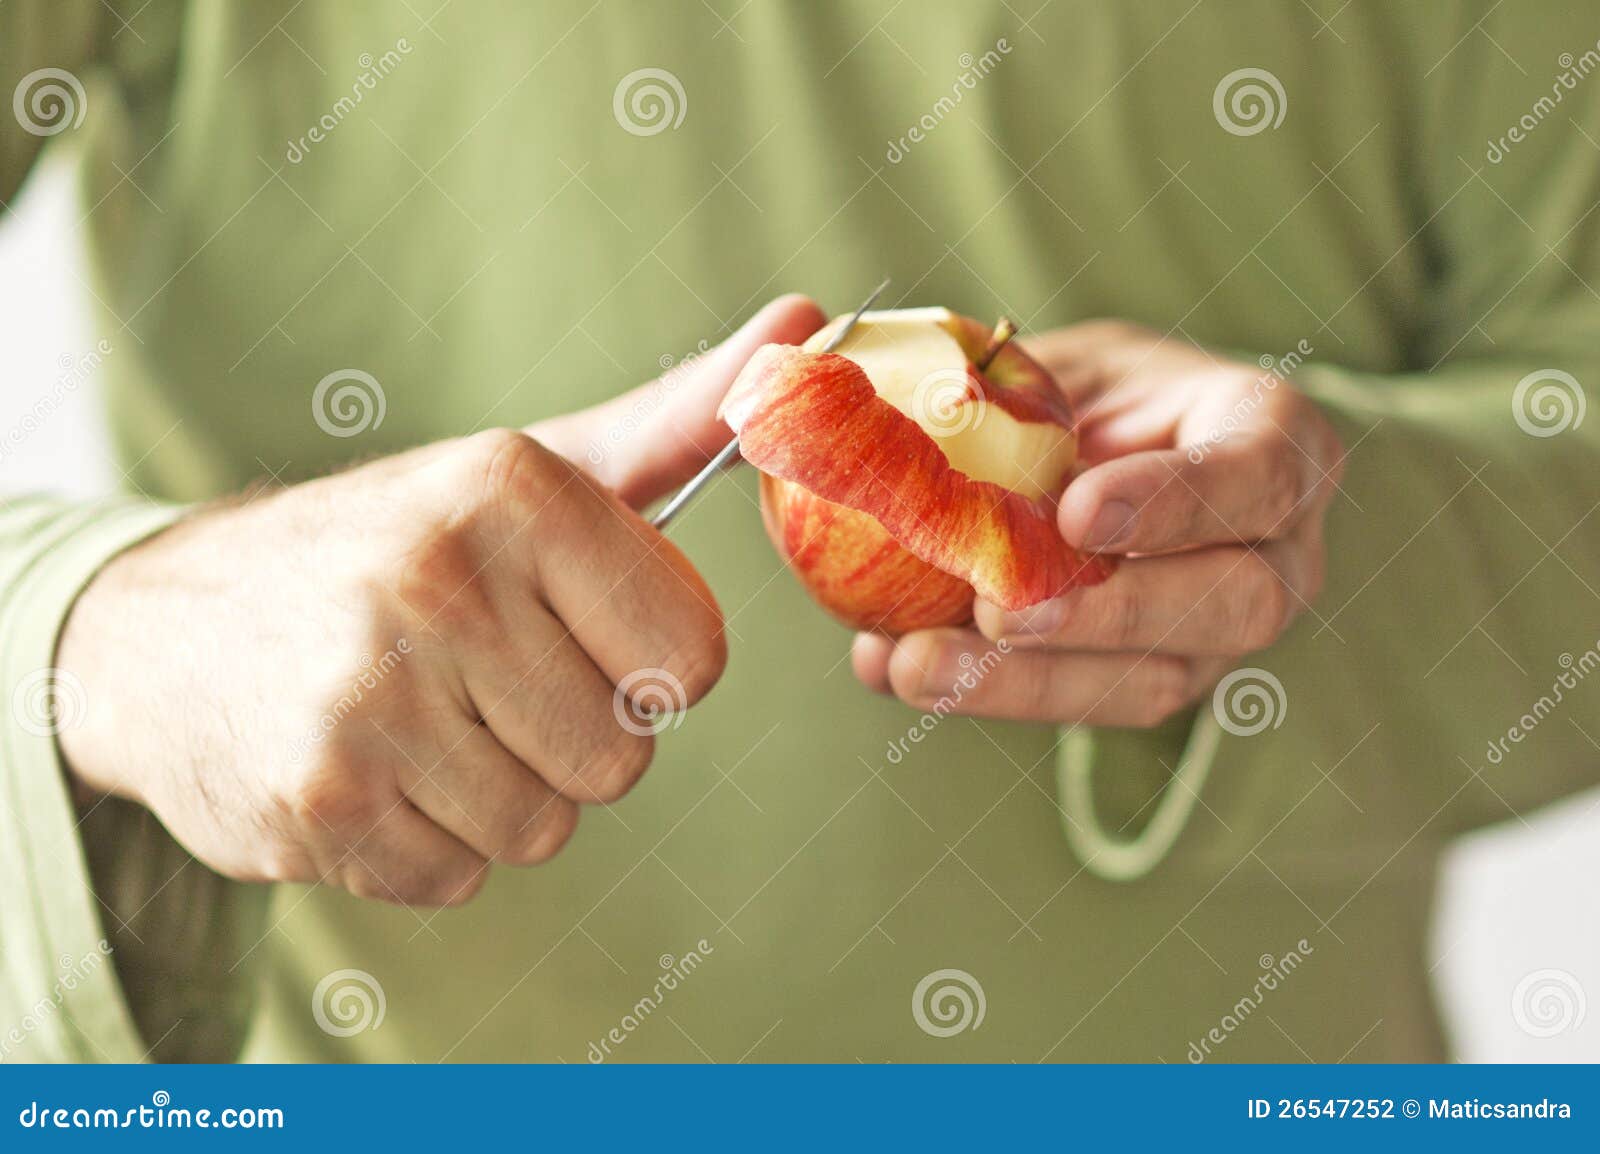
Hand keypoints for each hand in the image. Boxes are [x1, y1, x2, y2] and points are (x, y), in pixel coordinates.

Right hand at [56, 295, 824, 905]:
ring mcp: (369, 697)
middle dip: (569, 735)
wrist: (164, 629)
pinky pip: (460, 877)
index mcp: (511, 489)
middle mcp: (437, 581)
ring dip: (499, 795)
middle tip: (481, 681)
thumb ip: (677, 420)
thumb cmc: (394, 548)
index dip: (647, 664)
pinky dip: (425, 844)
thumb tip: (809, 326)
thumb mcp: (530, 472)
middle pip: (623, 756)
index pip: (692, 657)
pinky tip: (368, 770)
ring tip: (421, 721)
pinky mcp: (318, 802)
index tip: (580, 633)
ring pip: (545, 826)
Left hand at [853, 320, 1343, 726]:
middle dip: (1113, 615)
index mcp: (1268, 440)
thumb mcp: (1044, 354)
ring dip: (1030, 681)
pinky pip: (1077, 703)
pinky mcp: (1145, 680)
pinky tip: (890, 664)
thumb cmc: (1071, 393)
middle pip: (1232, 604)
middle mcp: (1271, 548)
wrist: (1082, 466)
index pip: (1260, 472)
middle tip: (1002, 609)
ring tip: (913, 662)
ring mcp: (1215, 632)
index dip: (1181, 501)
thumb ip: (964, 360)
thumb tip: (803, 330)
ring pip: (1151, 681)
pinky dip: (983, 691)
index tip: (1079, 513)